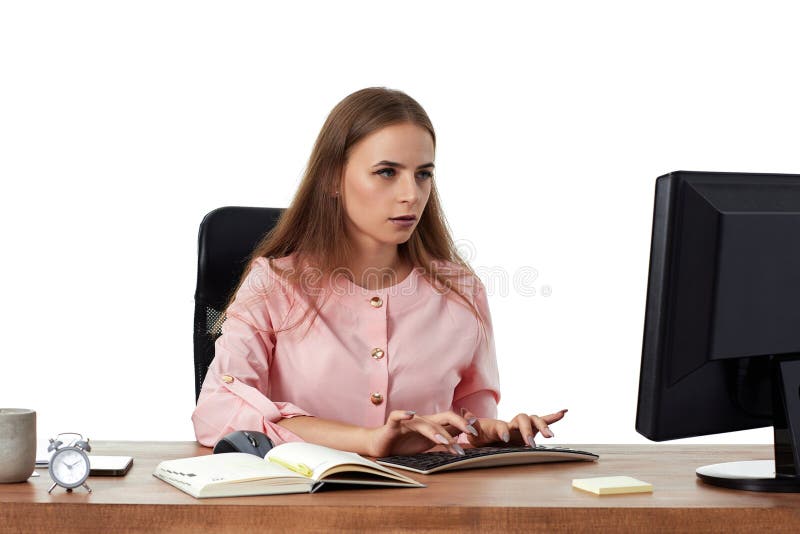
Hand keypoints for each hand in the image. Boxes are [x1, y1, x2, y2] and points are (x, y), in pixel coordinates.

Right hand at [365, 409, 479, 456]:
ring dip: (436, 432)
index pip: (452, 421)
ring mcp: (407, 422)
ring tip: (446, 442)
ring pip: (425, 423)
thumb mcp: (427, 442)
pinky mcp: (392, 425)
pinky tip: (411, 413)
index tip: (477, 433)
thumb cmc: (403, 444)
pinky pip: (397, 416)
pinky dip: (403, 413)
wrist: (379, 446)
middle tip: (471, 433)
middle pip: (443, 417)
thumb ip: (444, 437)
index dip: (464, 424)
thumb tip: (464, 436)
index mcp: (431, 426)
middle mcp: (422, 421)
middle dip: (459, 423)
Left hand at [456, 408, 568, 447]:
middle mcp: (513, 423)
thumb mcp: (474, 432)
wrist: (488, 436)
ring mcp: (523, 426)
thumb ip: (471, 423)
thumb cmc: (481, 435)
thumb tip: (463, 411)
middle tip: (530, 444)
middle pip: (523, 420)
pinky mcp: (531, 431)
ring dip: (544, 426)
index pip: (503, 425)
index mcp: (499, 424)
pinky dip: (553, 417)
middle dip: (527, 431)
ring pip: (535, 420)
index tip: (505, 438)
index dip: (504, 430)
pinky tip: (564, 412)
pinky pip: (544, 421)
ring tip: (550, 436)